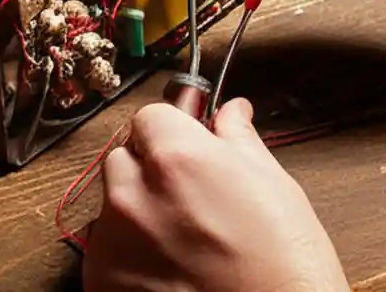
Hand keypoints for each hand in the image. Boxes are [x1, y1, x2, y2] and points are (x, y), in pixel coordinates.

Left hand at [83, 100, 347, 291]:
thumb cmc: (285, 267)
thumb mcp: (276, 188)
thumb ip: (240, 140)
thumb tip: (231, 112)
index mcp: (177, 157)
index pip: (151, 116)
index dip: (173, 131)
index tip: (187, 146)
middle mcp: (134, 192)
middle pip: (124, 158)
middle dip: (150, 170)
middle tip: (188, 198)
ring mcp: (112, 240)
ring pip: (112, 204)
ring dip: (136, 212)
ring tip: (181, 241)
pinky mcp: (100, 279)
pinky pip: (104, 249)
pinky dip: (128, 254)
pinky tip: (167, 269)